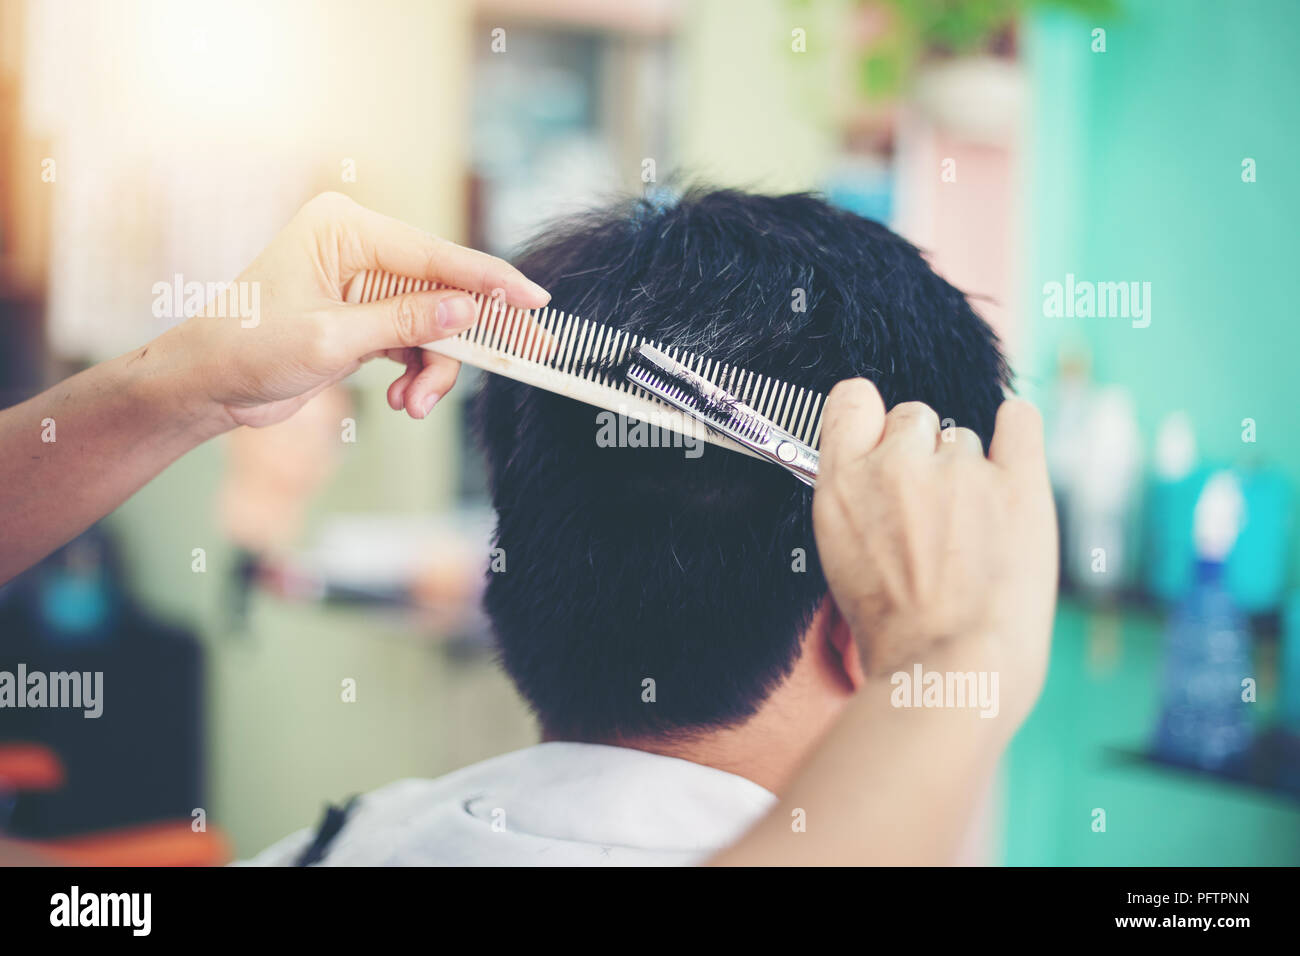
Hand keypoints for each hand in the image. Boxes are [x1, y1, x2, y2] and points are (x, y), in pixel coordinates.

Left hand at [156, 191, 549, 428]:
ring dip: (434, 369)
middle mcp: (358, 247)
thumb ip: (406, 322)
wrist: (205, 385)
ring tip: (413, 406)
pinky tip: (401, 400)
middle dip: (468, 337)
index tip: (534, 300)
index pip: (435, 254)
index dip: (490, 281)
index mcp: (344, 229)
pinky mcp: (364, 315)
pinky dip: (416, 374)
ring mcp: (363, 282)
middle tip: (528, 357)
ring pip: (433, 323)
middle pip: (443, 288)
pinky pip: (414, 340)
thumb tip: (468, 309)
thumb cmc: (247, 348)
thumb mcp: (332, 339)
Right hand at [812, 380, 1057, 731]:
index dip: (870, 419)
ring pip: (965, 438)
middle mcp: (899, 465)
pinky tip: (1014, 436)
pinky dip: (1018, 426)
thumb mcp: (840, 558)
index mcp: (844, 485)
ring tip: (972, 531)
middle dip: (922, 453)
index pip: (851, 400)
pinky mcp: (1019, 484)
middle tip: (933, 510)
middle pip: (913, 417)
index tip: (883, 437)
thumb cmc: (895, 634)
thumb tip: (880, 477)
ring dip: (969, 471)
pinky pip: (1021, 422)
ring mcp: (961, 471)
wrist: (949, 671)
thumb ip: (857, 502)